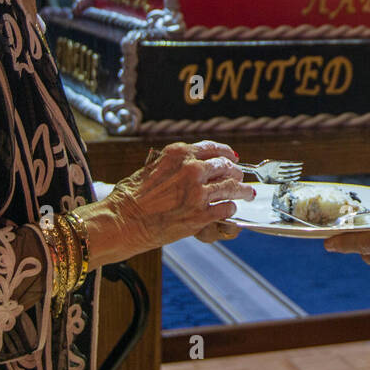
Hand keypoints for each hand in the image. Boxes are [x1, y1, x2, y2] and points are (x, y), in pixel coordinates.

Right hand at [75, 140, 253, 263]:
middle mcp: (192, 169)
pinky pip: (226, 208)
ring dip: (242, 191)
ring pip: (232, 188)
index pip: (213, 148)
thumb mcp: (152, 167)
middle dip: (236, 173)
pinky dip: (230, 209)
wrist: (122, 221)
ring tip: (247, 194)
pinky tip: (229, 210)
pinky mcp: (201, 214)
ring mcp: (198, 192)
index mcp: (179, 154)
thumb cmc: (130, 197)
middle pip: (226, 167)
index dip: (227, 153)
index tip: (232, 158)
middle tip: (239, 178)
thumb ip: (174, 164)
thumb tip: (190, 165)